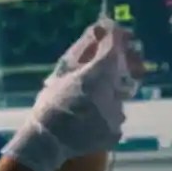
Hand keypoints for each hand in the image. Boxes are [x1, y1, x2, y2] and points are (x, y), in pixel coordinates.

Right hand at [2, 20, 140, 170]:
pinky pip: (116, 116)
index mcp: (96, 76)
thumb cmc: (50, 104)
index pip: (114, 50)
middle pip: (124, 72)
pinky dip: (107, 113)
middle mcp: (111, 94)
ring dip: (111, 92)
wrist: (46, 141)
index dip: (116, 38)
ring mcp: (116, 116)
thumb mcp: (61, 73)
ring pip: (121, 95)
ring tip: (90, 98)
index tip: (115, 30)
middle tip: (108, 65)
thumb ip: (83, 50)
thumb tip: (99, 29)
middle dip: (120, 63)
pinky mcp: (116, 132)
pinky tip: (91, 117)